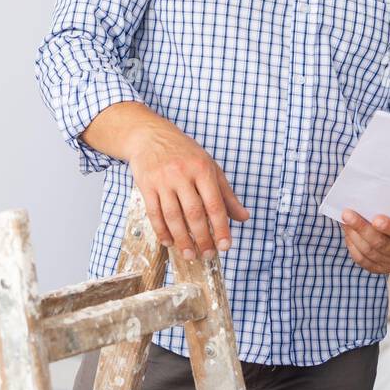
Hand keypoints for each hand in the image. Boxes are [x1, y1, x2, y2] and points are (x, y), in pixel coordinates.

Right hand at [124, 117, 248, 261]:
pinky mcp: (146, 185)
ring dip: (182, 239)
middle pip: (193, 213)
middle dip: (202, 237)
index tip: (226, 245)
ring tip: (190, 254)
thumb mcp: (210, 167)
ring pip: (173, 216)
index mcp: (202, 169)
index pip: (214, 204)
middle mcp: (182, 174)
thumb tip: (243, 217)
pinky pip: (154, 213)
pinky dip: (162, 231)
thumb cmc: (185, 153)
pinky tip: (169, 242)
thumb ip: (226, 194)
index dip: (222, 227)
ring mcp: (162, 180)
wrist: (151, 136)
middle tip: (208, 254)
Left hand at [340, 210, 389, 274]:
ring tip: (344, 220)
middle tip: (347, 214)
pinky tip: (348, 232)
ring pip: (368, 251)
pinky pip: (361, 259)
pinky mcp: (378, 269)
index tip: (376, 218)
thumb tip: (368, 200)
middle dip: (362, 228)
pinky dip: (352, 245)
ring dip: (353, 235)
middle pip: (381, 244)